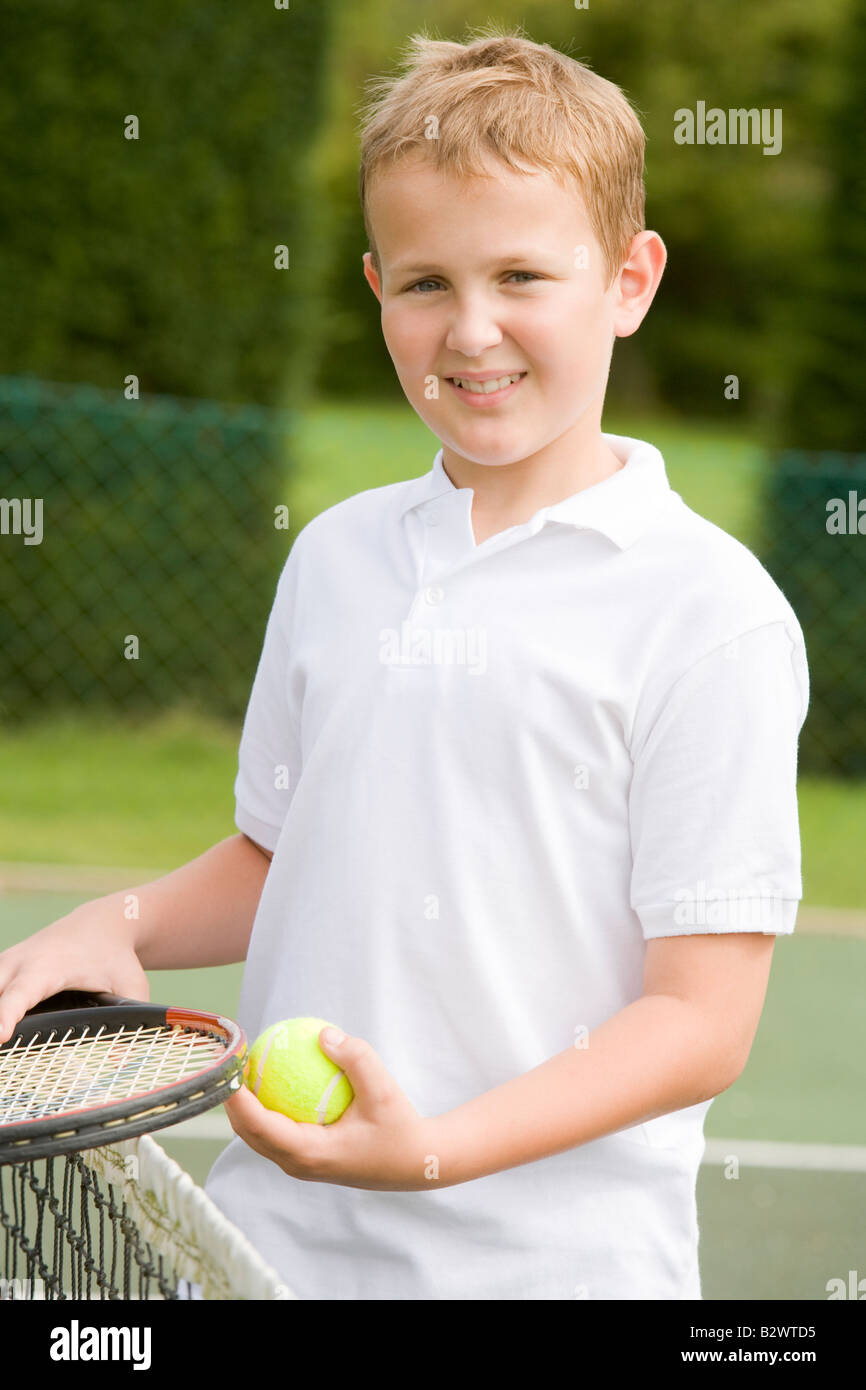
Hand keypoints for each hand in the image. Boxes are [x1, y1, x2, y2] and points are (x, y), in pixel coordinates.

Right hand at [0, 896, 149, 1043]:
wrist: (100, 923)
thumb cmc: (114, 955)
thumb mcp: (132, 985)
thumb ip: (131, 1016)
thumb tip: (122, 1061)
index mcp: (48, 967)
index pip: (20, 993)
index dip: (6, 1014)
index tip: (0, 1036)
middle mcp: (21, 962)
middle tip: (3, 1041)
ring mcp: (7, 962)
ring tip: (3, 1035)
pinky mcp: (3, 966)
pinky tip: (1, 1025)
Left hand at [224, 1026, 440, 1190]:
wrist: (417, 1162)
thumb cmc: (399, 1128)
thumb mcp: (382, 1089)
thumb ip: (355, 1058)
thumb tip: (322, 1033)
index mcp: (308, 1153)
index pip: (258, 1126)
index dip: (236, 1099)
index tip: (226, 1069)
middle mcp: (298, 1164)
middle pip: (249, 1133)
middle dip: (232, 1100)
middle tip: (232, 1060)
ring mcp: (301, 1164)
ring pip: (259, 1134)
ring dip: (247, 1105)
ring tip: (244, 1066)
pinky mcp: (308, 1158)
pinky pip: (277, 1130)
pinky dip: (268, 1107)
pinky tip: (274, 1077)